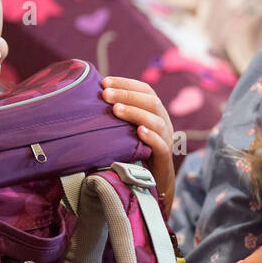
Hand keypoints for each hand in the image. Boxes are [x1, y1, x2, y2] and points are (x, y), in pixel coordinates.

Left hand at [101, 76, 175, 211]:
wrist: (154, 180)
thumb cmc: (136, 150)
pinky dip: (151, 137)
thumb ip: (119, 113)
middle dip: (127, 96)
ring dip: (135, 113)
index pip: (145, 90)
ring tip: (116, 110)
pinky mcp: (165, 158)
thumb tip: (95, 96)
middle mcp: (163, 122)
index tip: (105, 82)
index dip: (126, 84)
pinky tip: (139, 131)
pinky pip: (161, 145)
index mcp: (155, 112)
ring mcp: (166, 139)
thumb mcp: (128, 128)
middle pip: (151, 102)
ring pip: (156, 122)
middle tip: (105, 94)